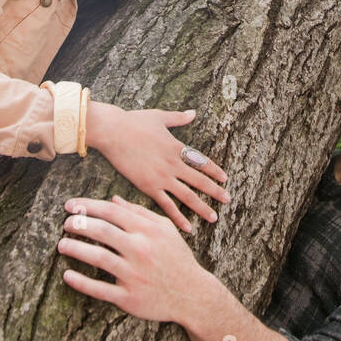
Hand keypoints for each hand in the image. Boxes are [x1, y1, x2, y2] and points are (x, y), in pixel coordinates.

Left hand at [58, 195, 207, 323]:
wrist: (192, 295)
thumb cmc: (176, 257)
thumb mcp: (164, 230)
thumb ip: (139, 213)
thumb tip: (113, 200)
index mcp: (148, 231)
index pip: (111, 212)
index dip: (88, 206)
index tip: (70, 206)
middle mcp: (140, 250)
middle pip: (102, 231)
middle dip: (78, 224)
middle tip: (65, 224)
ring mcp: (134, 274)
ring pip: (98, 258)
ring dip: (75, 249)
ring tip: (62, 245)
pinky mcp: (129, 298)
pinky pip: (99, 289)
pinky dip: (81, 282)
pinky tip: (67, 275)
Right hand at [89, 104, 228, 232]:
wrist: (113, 132)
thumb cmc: (134, 122)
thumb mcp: (160, 117)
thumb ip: (178, 118)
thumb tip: (193, 112)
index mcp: (177, 147)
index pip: (202, 162)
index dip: (214, 171)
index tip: (225, 179)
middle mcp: (173, 164)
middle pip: (200, 181)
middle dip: (215, 191)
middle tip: (228, 200)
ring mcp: (162, 177)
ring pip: (187, 196)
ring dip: (202, 207)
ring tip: (213, 217)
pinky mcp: (148, 187)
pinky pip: (167, 205)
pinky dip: (178, 217)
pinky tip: (187, 227)